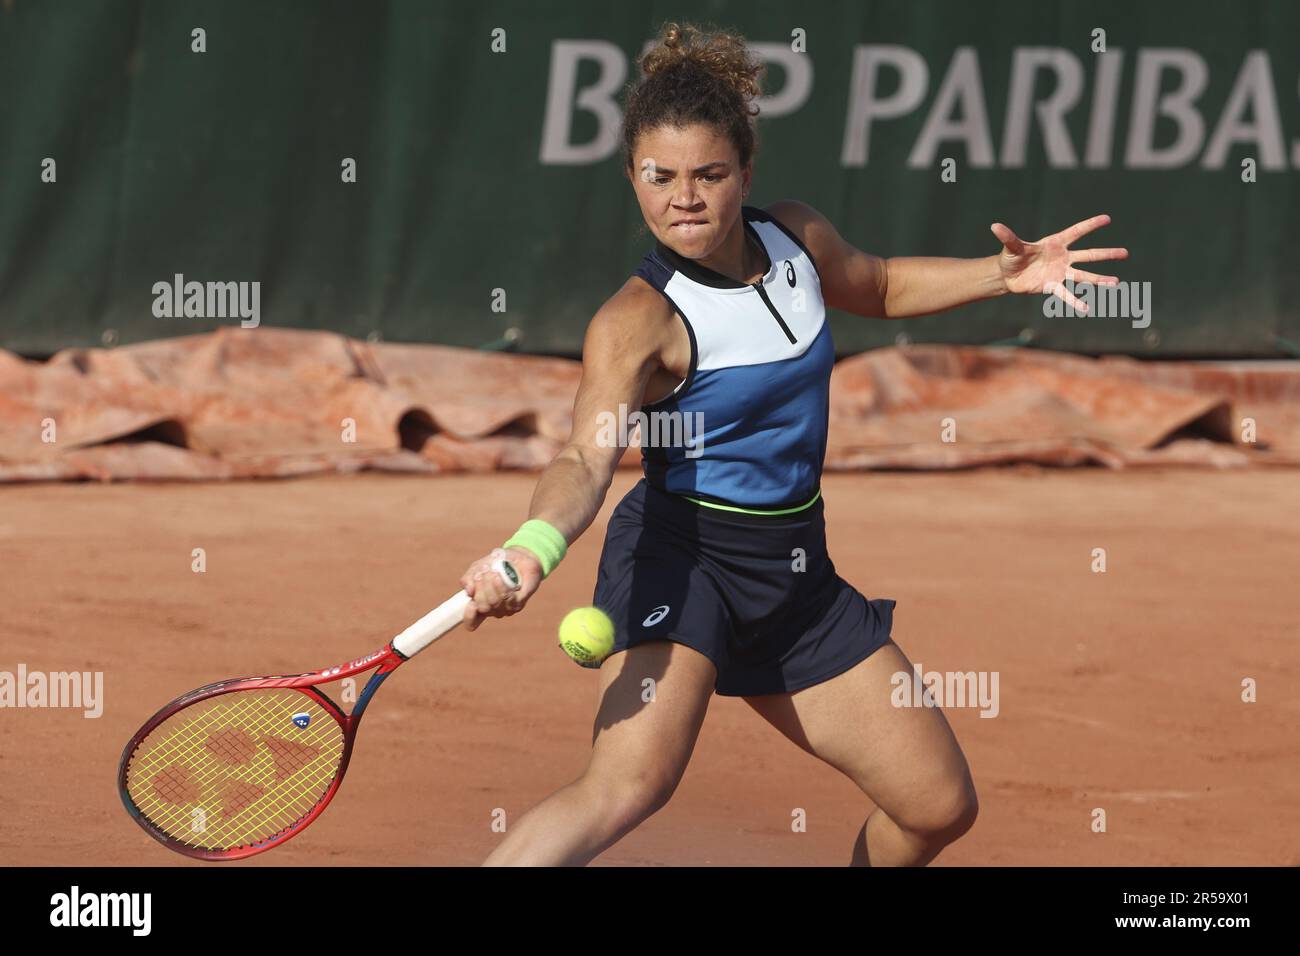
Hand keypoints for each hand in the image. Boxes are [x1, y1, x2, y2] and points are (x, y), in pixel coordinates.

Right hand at [459, 547, 542, 630]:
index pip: (472, 623)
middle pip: (483, 607)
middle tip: (482, 571)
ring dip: (491, 584)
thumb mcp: (477, 568)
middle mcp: (493, 610)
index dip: (469, 616)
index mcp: (480, 605)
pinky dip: (502, 587)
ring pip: (495, 602)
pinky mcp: (519, 602)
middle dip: (481, 588)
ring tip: (492, 570)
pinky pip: (509, 599)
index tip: (470, 603)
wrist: (518, 557)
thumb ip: (468, 579)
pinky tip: (500, 576)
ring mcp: (507, 608)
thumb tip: (469, 592)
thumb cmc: (495, 565)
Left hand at [991, 214, 1128, 312]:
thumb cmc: (1011, 257)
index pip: (1076, 232)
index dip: (1090, 225)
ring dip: (1099, 279)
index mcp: (1055, 243)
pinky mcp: (1053, 286)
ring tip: (1116, 282)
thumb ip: (1008, 238)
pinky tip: (1086, 308)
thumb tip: (994, 227)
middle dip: (1106, 254)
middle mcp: (1062, 257)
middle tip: (1125, 253)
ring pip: (1083, 275)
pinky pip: (1066, 294)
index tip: (1107, 218)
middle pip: (1088, 254)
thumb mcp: (1011, 247)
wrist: (1007, 276)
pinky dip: (1075, 301)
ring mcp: (1060, 272)